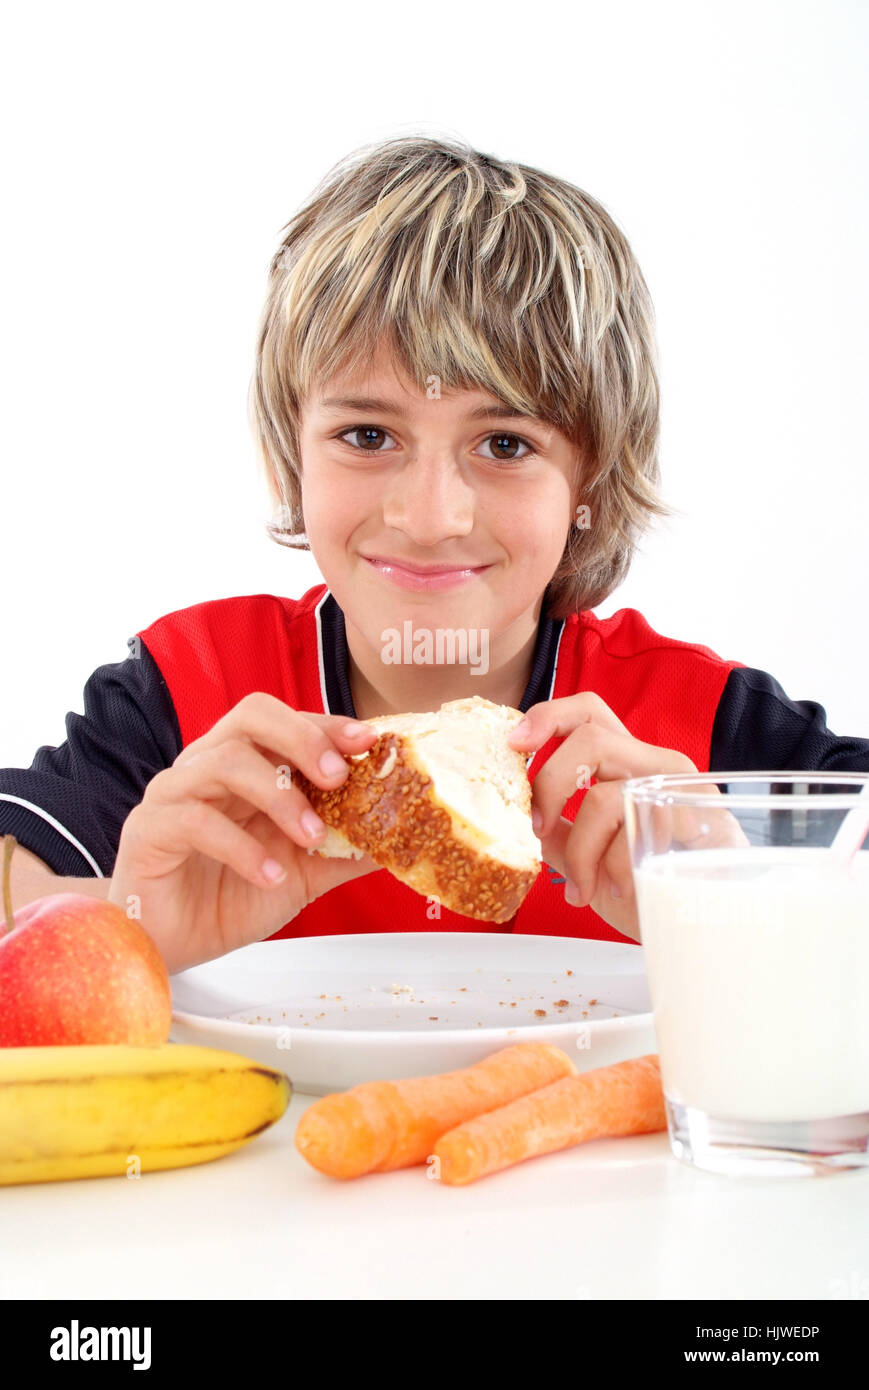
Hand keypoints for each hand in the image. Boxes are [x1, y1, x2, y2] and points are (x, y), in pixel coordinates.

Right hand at [108, 694, 380, 973]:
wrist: (172, 946)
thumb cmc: (227, 898)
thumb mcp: (302, 873)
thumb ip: (344, 852)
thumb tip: (399, 839)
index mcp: (244, 765)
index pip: (286, 721)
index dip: (327, 726)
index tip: (368, 742)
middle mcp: (207, 766)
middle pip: (251, 717)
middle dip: (302, 739)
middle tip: (337, 777)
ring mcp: (174, 793)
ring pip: (225, 762)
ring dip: (279, 796)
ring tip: (310, 837)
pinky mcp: (149, 829)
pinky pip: (195, 819)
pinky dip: (241, 847)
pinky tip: (269, 875)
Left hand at [507, 693, 746, 941]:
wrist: (713, 930)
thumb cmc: (656, 892)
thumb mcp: (594, 860)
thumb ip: (562, 834)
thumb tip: (527, 819)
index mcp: (632, 764)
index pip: (590, 713)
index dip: (547, 716)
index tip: (513, 743)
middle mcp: (659, 765)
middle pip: (590, 738)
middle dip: (549, 785)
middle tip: (538, 829)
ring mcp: (681, 789)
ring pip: (604, 796)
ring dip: (581, 851)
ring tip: (585, 888)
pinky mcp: (700, 820)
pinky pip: (631, 834)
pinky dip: (611, 868)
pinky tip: (620, 891)